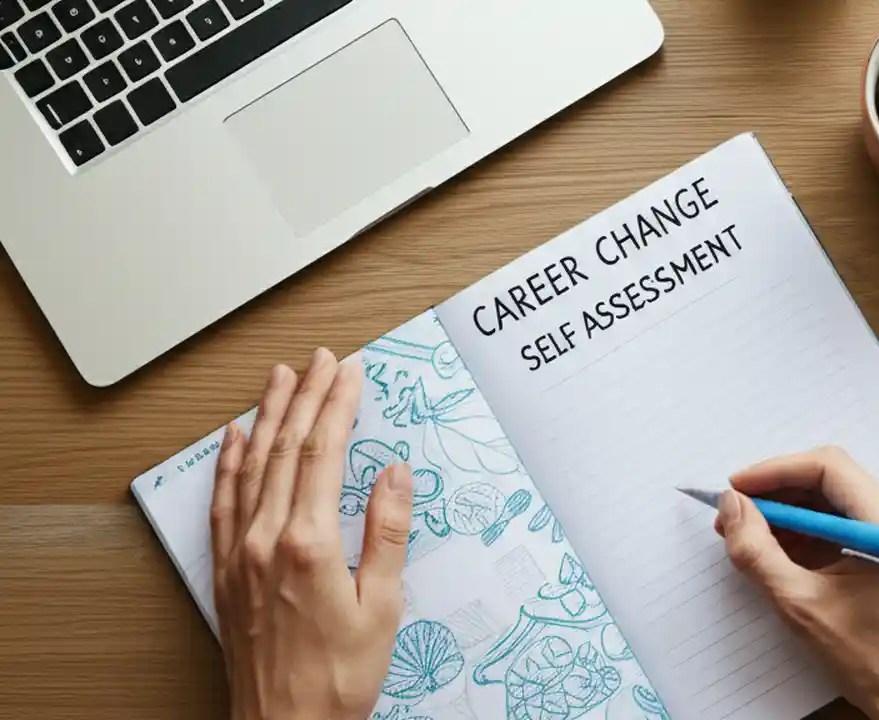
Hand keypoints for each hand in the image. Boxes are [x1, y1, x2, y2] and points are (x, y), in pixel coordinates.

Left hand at [211, 349, 412, 719]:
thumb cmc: (338, 676)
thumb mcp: (382, 606)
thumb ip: (387, 532)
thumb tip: (394, 474)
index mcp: (310, 544)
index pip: (323, 454)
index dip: (337, 406)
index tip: (349, 372)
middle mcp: (267, 540)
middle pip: (286, 449)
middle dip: (305, 396)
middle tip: (319, 359)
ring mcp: (240, 553)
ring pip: (251, 466)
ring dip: (267, 416)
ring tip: (279, 378)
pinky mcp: (226, 571)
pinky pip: (223, 502)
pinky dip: (228, 463)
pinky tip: (234, 438)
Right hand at [715, 447, 878, 719]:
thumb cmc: (872, 661)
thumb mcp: (800, 605)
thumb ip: (757, 551)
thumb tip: (732, 507)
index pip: (829, 469)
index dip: (775, 471)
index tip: (737, 487)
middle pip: (832, 479)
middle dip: (778, 492)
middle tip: (736, 511)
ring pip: (836, 497)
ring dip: (791, 511)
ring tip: (750, 531)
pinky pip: (847, 519)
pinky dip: (810, 528)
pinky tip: (779, 546)